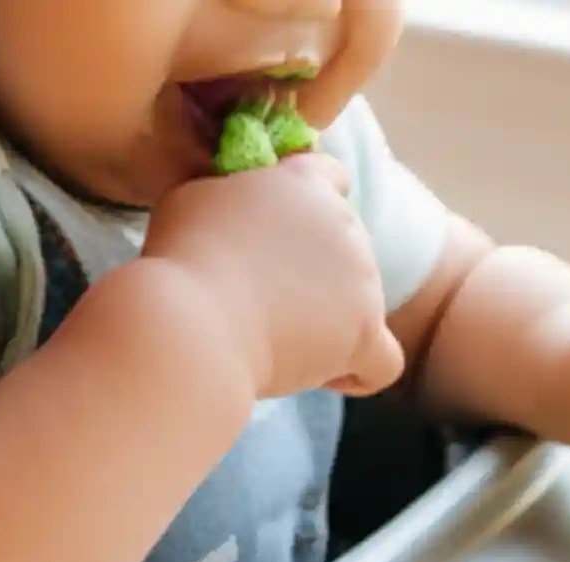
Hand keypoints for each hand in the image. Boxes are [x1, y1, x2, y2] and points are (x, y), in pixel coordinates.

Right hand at [143, 154, 401, 398]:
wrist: (195, 324)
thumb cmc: (185, 259)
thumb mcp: (196, 198)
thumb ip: (233, 194)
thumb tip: (238, 205)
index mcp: (308, 186)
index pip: (331, 178)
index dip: (311, 203)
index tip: (279, 232)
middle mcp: (346, 227)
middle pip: (346, 249)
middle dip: (313, 274)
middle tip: (261, 300)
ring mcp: (363, 285)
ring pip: (361, 305)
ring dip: (329, 323)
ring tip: (275, 342)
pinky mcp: (365, 336)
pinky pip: (384, 361)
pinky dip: (360, 370)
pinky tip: (327, 376)